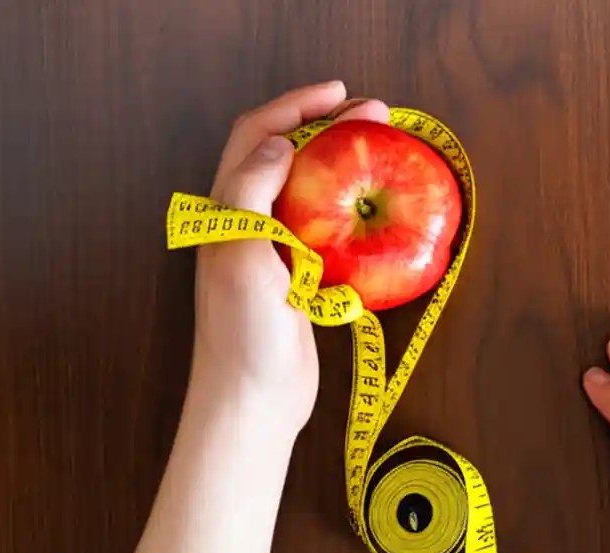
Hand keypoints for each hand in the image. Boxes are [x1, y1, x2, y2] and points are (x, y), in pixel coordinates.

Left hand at [192, 82, 388, 430]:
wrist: (252, 399)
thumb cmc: (242, 330)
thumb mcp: (240, 251)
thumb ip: (251, 191)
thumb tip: (277, 141)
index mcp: (226, 209)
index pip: (256, 135)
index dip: (295, 106)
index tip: (341, 95)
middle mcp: (247, 222)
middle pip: (287, 155)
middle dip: (329, 128)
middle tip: (379, 117)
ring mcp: (274, 250)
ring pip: (310, 189)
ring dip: (343, 165)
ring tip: (383, 152)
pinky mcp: (299, 279)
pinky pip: (327, 230)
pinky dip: (351, 210)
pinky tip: (379, 210)